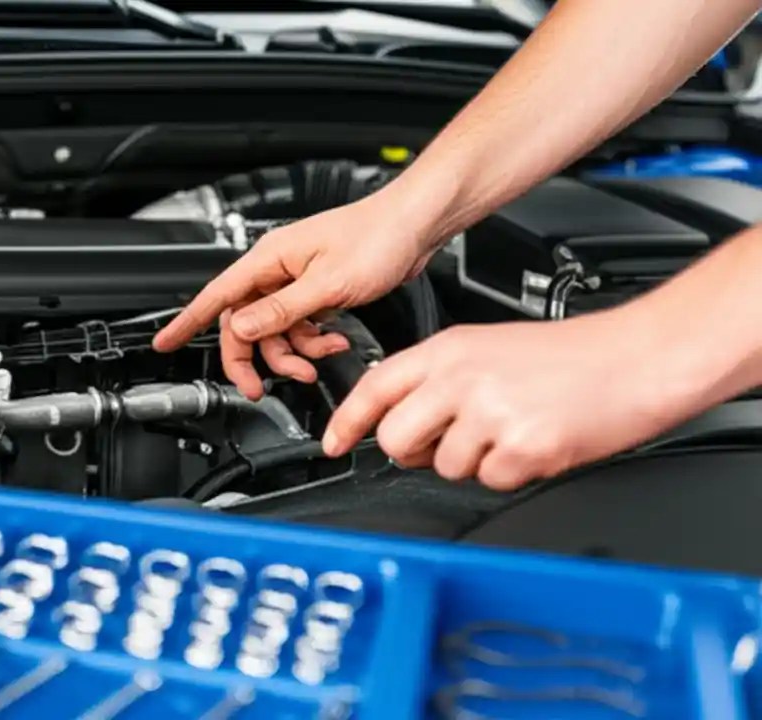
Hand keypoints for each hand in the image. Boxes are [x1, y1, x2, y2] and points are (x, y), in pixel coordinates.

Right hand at [153, 191, 438, 398]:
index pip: (216, 296)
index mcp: (269, 261)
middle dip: (252, 358)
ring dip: (293, 353)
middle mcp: (277, 270)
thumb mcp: (328, 284)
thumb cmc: (377, 236)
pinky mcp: (317, 290)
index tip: (165, 343)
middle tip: (257, 388)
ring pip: (275, 330)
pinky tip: (335, 340)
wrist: (414, 226)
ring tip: (317, 361)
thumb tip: (243, 329)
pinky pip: (300, 325)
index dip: (187, 322)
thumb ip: (282, 310)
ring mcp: (297, 281)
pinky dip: (315, 340)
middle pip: (245, 324)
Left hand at [326, 315, 689, 490]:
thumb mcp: (489, 347)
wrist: (638, 357)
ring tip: (510, 430)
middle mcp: (461, 378)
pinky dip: (510, 472)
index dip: (346, 420)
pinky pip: (490, 481)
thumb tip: (402, 421)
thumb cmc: (573, 355)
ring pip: (442, 465)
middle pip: (394, 437)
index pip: (375, 386)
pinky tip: (534, 442)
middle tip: (444, 443)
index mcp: (449, 349)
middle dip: (412, 452)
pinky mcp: (521, 447)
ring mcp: (489, 413)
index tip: (333, 442)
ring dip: (472, 461)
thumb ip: (440, 379)